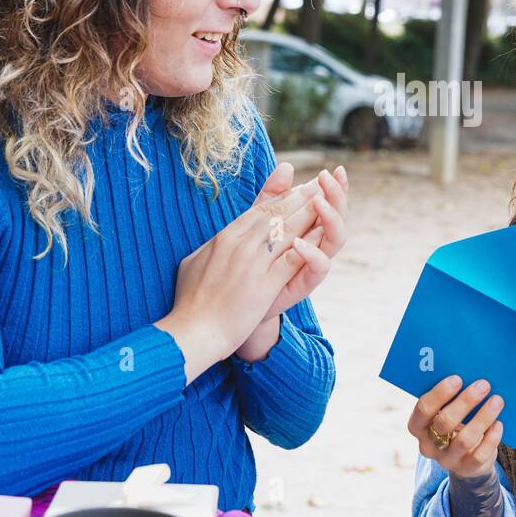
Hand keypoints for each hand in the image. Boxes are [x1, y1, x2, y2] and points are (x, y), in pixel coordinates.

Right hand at [166, 203, 321, 368]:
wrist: (192, 331)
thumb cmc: (190, 300)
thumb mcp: (195, 260)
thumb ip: (213, 245)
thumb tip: (220, 238)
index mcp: (225, 237)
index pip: (260, 210)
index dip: (282, 197)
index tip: (297, 188)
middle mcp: (240, 244)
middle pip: (277, 214)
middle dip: (300, 198)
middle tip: (318, 186)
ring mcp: (252, 263)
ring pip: (287, 230)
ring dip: (309, 215)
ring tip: (325, 203)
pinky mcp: (264, 285)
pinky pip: (292, 259)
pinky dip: (308, 247)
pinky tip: (321, 238)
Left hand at [249, 164, 347, 322]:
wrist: (236, 303)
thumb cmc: (251, 262)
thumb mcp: (260, 222)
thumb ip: (272, 197)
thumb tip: (287, 165)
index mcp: (309, 227)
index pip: (329, 202)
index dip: (335, 187)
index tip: (335, 169)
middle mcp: (316, 243)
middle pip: (338, 217)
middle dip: (337, 196)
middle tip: (327, 178)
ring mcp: (312, 263)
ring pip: (336, 239)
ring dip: (330, 219)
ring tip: (319, 202)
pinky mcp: (304, 283)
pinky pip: (319, 268)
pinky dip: (312, 254)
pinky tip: (300, 242)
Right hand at [407, 375, 504, 477]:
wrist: (465, 456)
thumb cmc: (454, 421)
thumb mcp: (446, 410)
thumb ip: (450, 396)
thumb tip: (469, 371)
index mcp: (417, 426)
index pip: (423, 409)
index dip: (440, 393)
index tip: (458, 378)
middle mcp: (428, 445)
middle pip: (444, 423)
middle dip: (465, 401)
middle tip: (483, 384)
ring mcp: (447, 460)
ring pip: (465, 439)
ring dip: (483, 417)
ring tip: (497, 400)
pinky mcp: (467, 469)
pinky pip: (480, 455)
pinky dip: (491, 437)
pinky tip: (499, 423)